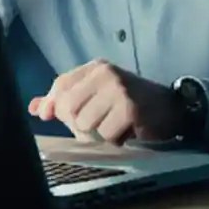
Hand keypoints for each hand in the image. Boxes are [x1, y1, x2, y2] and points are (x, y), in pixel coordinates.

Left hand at [27, 59, 182, 145]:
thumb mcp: (98, 96)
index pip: (61, 85)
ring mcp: (118, 89)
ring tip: (113, 128)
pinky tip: (126, 133)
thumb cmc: (131, 104)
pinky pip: (105, 135)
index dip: (53, 104)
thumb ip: (66, 100)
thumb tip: (35, 108)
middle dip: (78, 124)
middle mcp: (105, 74)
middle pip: (68, 107)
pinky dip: (114, 141)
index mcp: (96, 68)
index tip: (49, 116)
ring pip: (84, 123)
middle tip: (97, 126)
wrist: (172, 109)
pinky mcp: (129, 108)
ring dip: (97, 135)